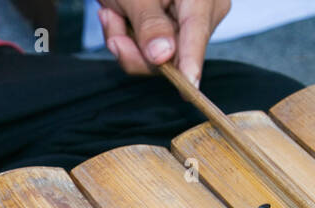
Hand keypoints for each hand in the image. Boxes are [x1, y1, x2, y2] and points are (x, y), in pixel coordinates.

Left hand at [97, 0, 231, 86]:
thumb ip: (149, 24)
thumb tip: (163, 56)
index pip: (196, 33)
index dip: (190, 62)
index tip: (190, 87)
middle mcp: (206, 13)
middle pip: (174, 54)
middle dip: (134, 47)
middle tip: (108, 19)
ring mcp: (192, 27)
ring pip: (158, 60)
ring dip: (125, 43)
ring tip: (111, 14)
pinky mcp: (176, 37)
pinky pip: (151, 57)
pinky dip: (129, 42)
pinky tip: (119, 19)